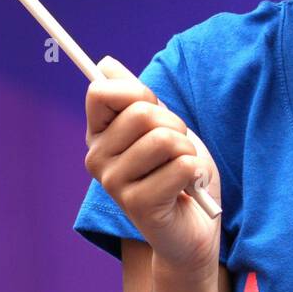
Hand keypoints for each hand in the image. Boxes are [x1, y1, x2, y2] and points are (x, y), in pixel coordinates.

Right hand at [84, 56, 221, 274]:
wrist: (193, 228)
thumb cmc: (176, 172)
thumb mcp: (159, 125)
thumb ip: (134, 96)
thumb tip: (106, 63)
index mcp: (98, 135)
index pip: (100, 91)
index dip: (136, 92)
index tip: (153, 109)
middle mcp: (96, 159)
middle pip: (142, 113)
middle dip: (174, 125)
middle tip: (176, 149)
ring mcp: (114, 184)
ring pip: (165, 140)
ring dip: (188, 151)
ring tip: (182, 171)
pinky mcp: (138, 205)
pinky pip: (181, 166)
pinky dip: (196, 173)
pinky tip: (188, 190)